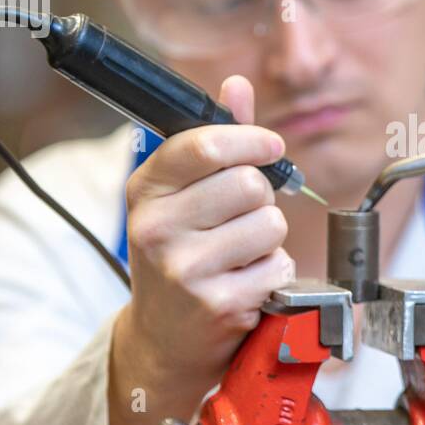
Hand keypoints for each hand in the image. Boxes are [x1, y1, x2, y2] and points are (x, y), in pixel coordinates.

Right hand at [111, 74, 294, 421]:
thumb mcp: (182, 196)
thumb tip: (237, 85)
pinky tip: (244, 283)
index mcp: (145, 191)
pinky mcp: (217, 304)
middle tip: (240, 220)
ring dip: (269, 239)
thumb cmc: (179, 254)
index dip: (251, 139)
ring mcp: (184, 269)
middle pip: (250, 184)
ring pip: (271, 224)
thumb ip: (214, 140)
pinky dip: (273, 273)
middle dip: (260, 200)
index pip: (204, 145)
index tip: (271, 147)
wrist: (164, 339)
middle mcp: (156, 228)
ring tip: (240, 255)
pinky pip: (278, 265)